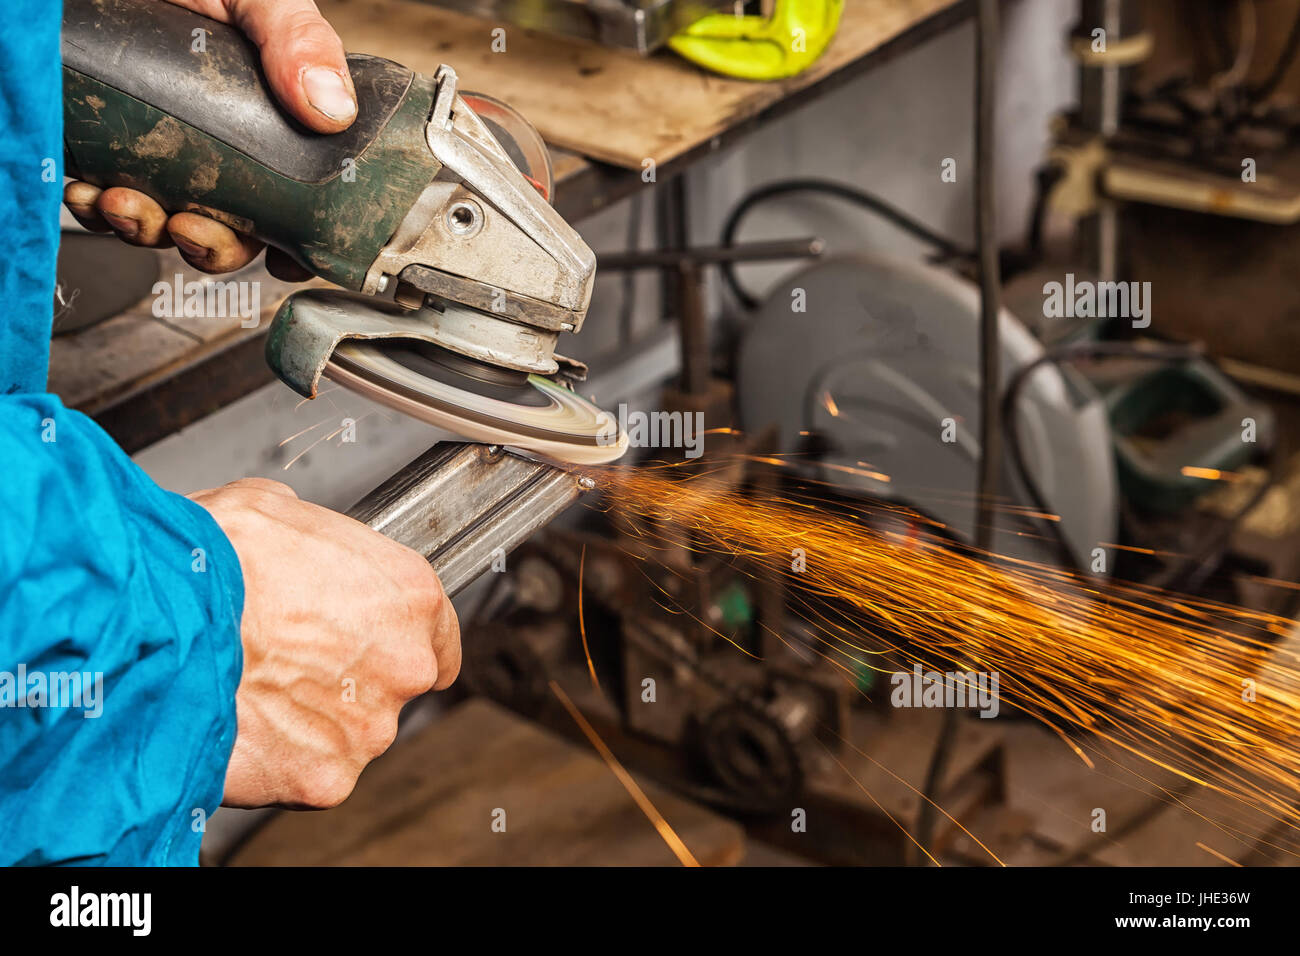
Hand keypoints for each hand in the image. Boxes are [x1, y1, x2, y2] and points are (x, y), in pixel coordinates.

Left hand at [63, 0, 355, 277]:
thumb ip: (298, 40)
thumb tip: (333, 110)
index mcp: (272, 125)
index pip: (298, 205)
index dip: (297, 245)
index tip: (283, 260)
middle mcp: (222, 147)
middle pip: (233, 233)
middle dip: (211, 248)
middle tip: (190, 228)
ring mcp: (162, 150)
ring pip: (165, 226)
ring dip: (145, 231)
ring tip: (123, 202)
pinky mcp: (105, 146)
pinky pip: (103, 203)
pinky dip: (94, 210)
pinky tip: (88, 187)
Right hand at [191, 478, 460, 807]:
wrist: (152, 623)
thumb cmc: (210, 561)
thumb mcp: (274, 509)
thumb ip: (317, 540)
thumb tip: (301, 545)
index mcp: (410, 595)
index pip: (439, 636)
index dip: (396, 639)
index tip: (368, 643)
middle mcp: (405, 663)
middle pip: (394, 686)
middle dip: (351, 679)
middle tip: (291, 661)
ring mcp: (369, 726)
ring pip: (352, 732)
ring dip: (316, 720)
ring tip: (257, 690)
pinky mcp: (327, 778)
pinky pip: (312, 772)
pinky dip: (283, 759)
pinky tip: (246, 725)